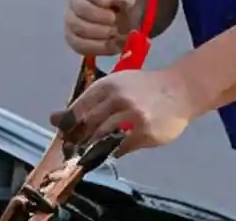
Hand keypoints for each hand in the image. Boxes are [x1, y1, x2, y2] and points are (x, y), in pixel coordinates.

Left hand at [49, 67, 200, 156]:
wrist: (180, 90)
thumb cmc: (144, 87)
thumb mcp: (117, 85)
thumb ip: (90, 101)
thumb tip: (56, 118)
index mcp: (107, 85)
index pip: (78, 109)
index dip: (68, 125)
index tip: (65, 135)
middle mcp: (118, 98)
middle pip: (89, 126)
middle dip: (80, 140)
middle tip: (76, 148)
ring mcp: (133, 116)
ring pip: (103, 138)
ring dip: (95, 147)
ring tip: (94, 149)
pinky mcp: (145, 132)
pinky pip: (121, 148)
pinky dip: (114, 151)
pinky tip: (115, 148)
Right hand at [63, 0, 134, 56]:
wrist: (119, 22)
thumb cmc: (120, 6)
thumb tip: (125, 1)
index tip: (112, 3)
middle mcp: (74, 1)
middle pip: (81, 8)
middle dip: (100, 16)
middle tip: (115, 21)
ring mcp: (71, 21)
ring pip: (78, 27)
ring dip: (100, 32)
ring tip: (115, 33)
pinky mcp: (72, 39)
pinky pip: (79, 44)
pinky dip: (97, 46)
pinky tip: (110, 44)